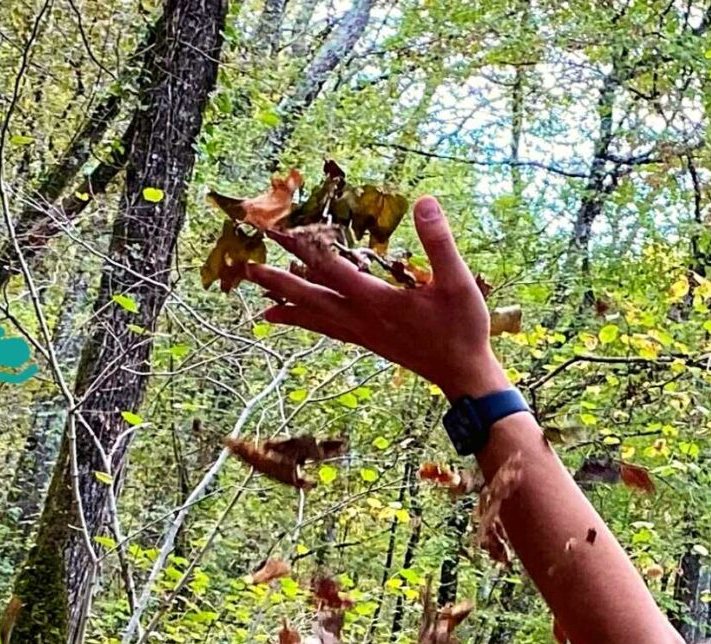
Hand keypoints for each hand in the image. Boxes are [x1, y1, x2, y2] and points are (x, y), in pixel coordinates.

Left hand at [244, 196, 511, 398]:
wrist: (463, 373)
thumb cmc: (462, 328)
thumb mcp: (457, 281)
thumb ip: (439, 242)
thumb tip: (424, 202)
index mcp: (376, 300)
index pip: (330, 268)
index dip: (302, 246)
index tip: (278, 230)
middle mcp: (361, 318)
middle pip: (310, 296)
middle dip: (278, 281)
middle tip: (247, 268)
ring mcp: (362, 333)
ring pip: (314, 317)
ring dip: (286, 306)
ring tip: (258, 303)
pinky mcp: (368, 341)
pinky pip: (327, 329)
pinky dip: (306, 323)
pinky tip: (296, 321)